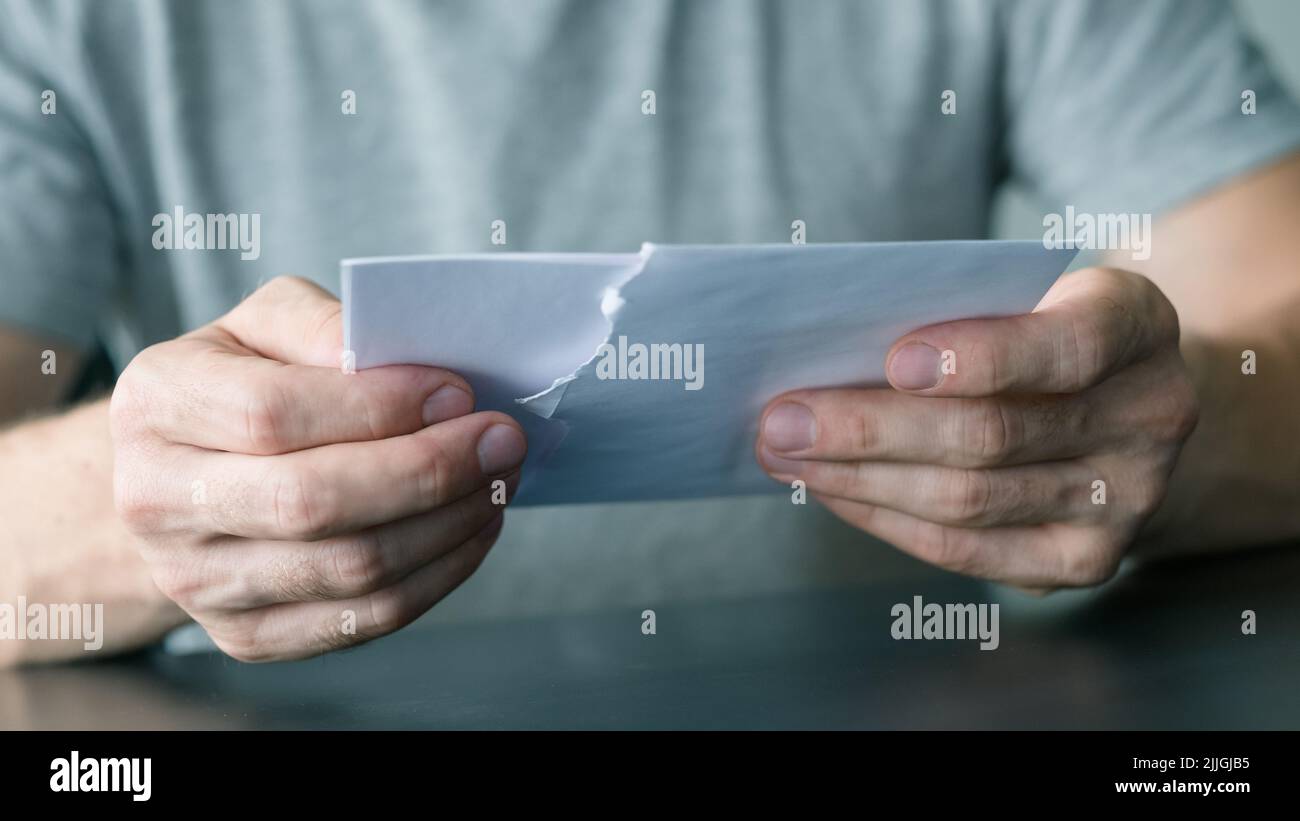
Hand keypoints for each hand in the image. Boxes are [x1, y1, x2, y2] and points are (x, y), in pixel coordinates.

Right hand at [110, 277, 526, 660]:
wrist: (180, 478)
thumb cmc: (241, 384)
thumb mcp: (264, 325)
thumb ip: (322, 325)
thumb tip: (394, 356)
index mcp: (156, 403)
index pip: (271, 415)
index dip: (377, 406)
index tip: (458, 392)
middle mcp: (159, 501)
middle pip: (311, 503)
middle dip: (429, 471)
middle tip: (503, 440)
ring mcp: (198, 582)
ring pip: (350, 569)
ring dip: (449, 524)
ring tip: (498, 481)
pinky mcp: (247, 635)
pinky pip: (363, 619)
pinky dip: (439, 574)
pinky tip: (472, 528)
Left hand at [756, 267, 1199, 588]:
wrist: (1118, 405)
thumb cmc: (1040, 330)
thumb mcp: (1025, 294)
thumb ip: (954, 310)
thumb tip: (824, 351)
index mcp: (1137, 327)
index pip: (1065, 348)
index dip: (978, 358)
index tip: (891, 358)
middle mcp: (1149, 418)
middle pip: (992, 437)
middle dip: (869, 431)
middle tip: (780, 420)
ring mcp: (1126, 501)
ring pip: (968, 501)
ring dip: (858, 480)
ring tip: (784, 456)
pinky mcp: (1083, 561)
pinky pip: (967, 551)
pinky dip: (885, 519)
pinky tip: (831, 491)